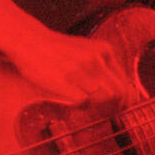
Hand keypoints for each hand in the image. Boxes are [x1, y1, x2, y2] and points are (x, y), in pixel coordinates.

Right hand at [3, 29, 138, 107]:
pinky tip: (72, 100)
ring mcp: (82, 70)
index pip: (125, 83)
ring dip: (97, 106)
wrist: (30, 41)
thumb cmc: (56, 49)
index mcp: (104, 51)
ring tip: (87, 104)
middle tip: (107, 114)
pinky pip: (83, 101)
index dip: (125, 101)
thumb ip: (102, 66)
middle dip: (115, 108)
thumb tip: (118, 92)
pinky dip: (80, 105)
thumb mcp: (86, 50)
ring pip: (103, 98)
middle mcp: (96, 59)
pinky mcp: (66, 80)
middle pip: (118, 93)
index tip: (120, 108)